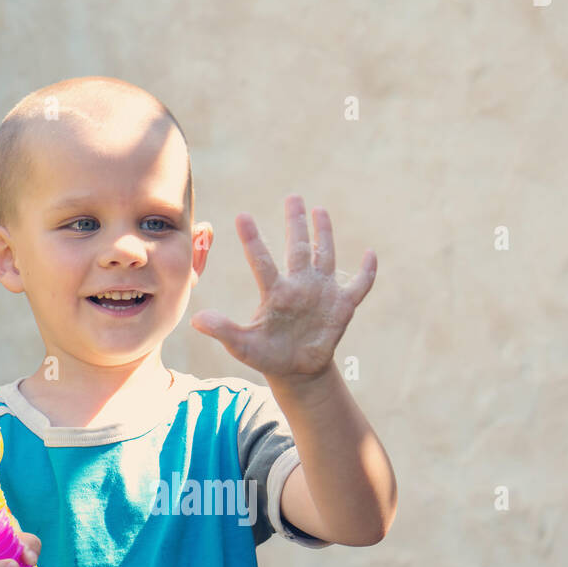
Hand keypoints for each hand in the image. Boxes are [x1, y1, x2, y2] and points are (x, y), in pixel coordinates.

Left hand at [190, 194, 375, 381]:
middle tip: (293, 196)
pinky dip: (367, 272)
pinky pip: (359, 286)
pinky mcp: (342, 306)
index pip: (262, 261)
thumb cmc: (267, 355)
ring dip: (324, 234)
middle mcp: (299, 285)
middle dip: (296, 222)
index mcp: (275, 293)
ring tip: (319, 210)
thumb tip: (196, 320)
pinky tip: (371, 254)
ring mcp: (322, 293)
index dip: (253, 240)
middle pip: (298, 248)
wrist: (296, 370)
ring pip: (325, 256)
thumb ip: (223, 331)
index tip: (242, 216)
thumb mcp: (242, 345)